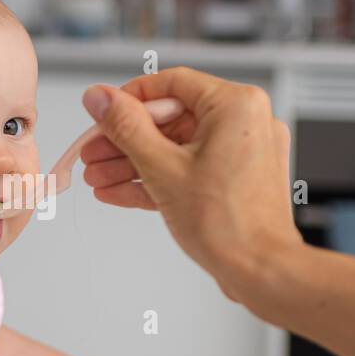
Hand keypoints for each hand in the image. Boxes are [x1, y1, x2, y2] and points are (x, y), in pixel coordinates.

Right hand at [80, 67, 303, 304]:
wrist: (260, 271)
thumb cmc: (229, 225)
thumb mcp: (162, 168)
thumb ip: (125, 127)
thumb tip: (99, 98)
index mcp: (236, 105)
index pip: (171, 84)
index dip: (129, 98)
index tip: (102, 112)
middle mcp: (245, 122)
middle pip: (170, 120)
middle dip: (125, 141)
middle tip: (94, 152)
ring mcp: (243, 152)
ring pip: (176, 147)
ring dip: (134, 163)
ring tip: (99, 177)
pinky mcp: (237, 178)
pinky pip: (190, 168)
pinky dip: (158, 178)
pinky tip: (121, 191)